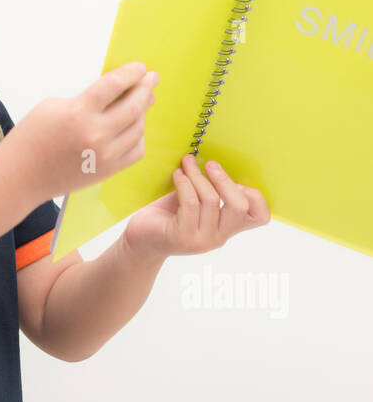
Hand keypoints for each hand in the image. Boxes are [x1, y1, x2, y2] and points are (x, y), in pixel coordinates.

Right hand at [6, 61, 159, 205]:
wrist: (20, 176)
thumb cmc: (31, 139)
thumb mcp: (53, 106)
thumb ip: (85, 98)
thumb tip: (114, 93)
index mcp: (78, 113)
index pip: (114, 84)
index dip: (131, 73)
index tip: (140, 68)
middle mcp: (95, 134)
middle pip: (133, 105)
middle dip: (145, 88)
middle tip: (151, 78)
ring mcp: (104, 155)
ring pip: (138, 128)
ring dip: (143, 112)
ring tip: (143, 101)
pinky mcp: (107, 171)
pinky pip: (135, 150)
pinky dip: (138, 136)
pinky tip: (134, 128)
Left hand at [122, 153, 270, 259]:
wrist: (141, 238)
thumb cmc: (169, 214)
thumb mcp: (196, 200)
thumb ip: (212, 188)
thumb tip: (218, 160)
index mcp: (228, 227)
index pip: (260, 217)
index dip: (255, 195)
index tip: (236, 178)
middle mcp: (220, 237)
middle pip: (239, 206)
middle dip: (224, 179)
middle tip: (210, 163)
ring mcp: (202, 240)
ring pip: (210, 200)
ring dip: (197, 175)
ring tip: (186, 163)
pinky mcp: (182, 238)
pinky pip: (190, 203)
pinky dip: (185, 183)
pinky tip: (177, 175)